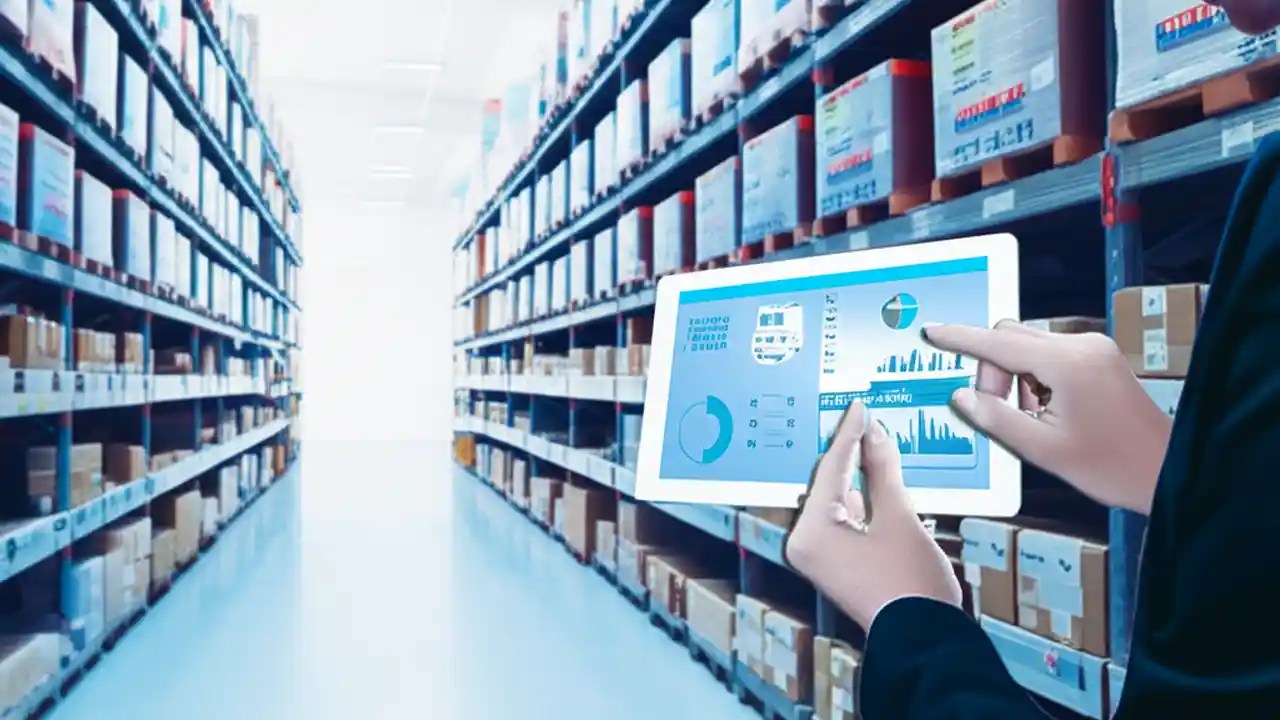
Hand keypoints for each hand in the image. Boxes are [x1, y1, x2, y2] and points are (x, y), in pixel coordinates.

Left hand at [784, 402, 960, 630]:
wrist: (925, 640)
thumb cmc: (911, 585)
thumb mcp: (898, 517)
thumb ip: (883, 471)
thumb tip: (875, 434)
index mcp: (810, 532)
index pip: (830, 469)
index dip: (849, 434)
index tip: (859, 407)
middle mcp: (805, 543)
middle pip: (829, 484)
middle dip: (851, 453)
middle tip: (867, 420)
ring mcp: (819, 557)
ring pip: (838, 502)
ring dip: (858, 476)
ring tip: (876, 442)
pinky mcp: (835, 565)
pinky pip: (845, 521)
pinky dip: (863, 501)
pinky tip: (880, 479)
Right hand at [924, 320, 1172, 514]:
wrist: (1165, 471)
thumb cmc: (1112, 466)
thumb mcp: (1042, 449)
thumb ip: (995, 418)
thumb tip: (962, 396)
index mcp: (1068, 364)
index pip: (998, 343)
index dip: (960, 339)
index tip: (931, 333)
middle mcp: (1082, 346)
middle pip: (1011, 339)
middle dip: (993, 373)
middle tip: (997, 412)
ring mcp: (1093, 349)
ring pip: (1028, 347)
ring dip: (1015, 378)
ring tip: (1031, 420)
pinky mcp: (1098, 358)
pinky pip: (1049, 356)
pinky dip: (1035, 379)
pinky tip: (1046, 412)